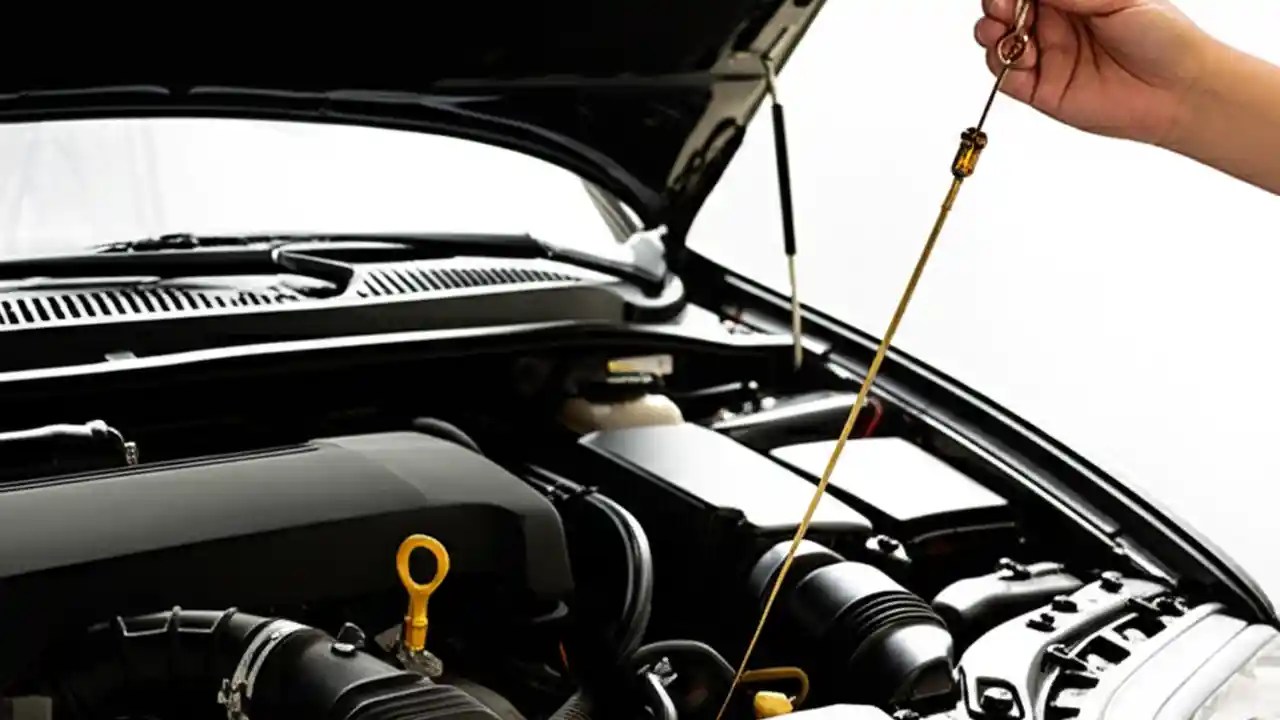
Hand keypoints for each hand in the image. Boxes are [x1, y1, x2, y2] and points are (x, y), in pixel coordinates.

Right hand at [975, 0, 1212, 146]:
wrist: (1179, 89)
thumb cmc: (1164, 38)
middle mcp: (1056, 24)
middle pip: (1006, 10)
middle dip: (996, 3)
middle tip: (1001, 3)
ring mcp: (1046, 56)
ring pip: (999, 40)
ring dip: (990, 30)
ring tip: (998, 26)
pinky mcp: (1041, 90)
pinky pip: (1006, 77)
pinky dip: (1001, 63)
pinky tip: (1016, 53)